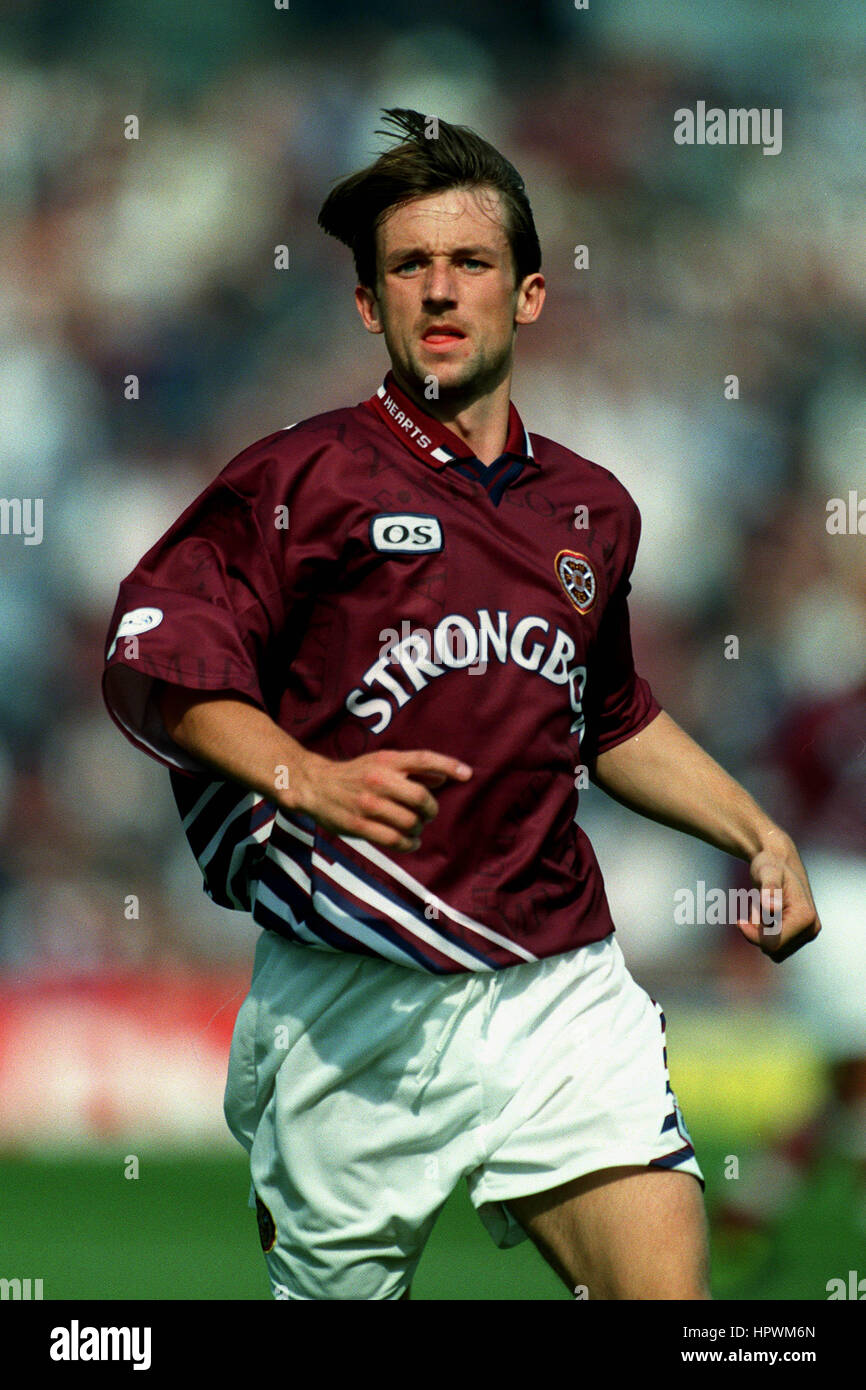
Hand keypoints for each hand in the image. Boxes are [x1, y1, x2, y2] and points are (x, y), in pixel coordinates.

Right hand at [288, 748, 472, 851]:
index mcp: (386, 761)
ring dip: (419, 828)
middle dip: (430, 809)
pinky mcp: (360, 826)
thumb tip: (444, 777)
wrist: (316, 786)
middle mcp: (379, 780)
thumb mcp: (381, 762)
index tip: (468, 774)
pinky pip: (394, 840)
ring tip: (416, 829)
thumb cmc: (355, 774)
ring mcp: (368, 804)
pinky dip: (408, 843)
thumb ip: (412, 769)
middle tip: (428, 814)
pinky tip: (410, 842)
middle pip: (420, 797)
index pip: (423, 759)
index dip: (449, 765)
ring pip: (409, 821)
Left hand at [735, 836, 820, 962]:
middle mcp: (811, 929)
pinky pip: (776, 945)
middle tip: (755, 907)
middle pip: (774, 951)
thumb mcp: (766, 872)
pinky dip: (765, 932)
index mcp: (805, 918)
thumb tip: (772, 908)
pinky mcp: (801, 935)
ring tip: (762, 908)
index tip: (739, 920)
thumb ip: (769, 889)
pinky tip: (765, 913)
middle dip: (758, 933)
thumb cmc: (770, 865)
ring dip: (762, 932)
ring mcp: (808, 934)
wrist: (779, 862)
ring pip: (774, 950)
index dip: (753, 936)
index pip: (773, 945)